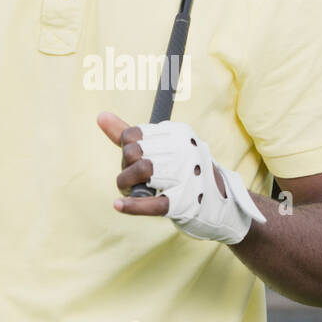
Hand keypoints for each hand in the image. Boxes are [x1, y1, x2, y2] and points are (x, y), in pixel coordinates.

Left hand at [97, 112, 265, 242]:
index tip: (134, 159)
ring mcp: (185, 176)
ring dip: (126, 185)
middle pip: (134, 152)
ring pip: (141, 172)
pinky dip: (131, 205)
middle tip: (132, 179)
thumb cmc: (184, 171)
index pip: (133, 135)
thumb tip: (101, 116)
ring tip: (129, 190)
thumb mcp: (162, 147)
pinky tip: (119, 205)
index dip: (126, 150)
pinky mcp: (183, 203)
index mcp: (178, 133)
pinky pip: (151, 203)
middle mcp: (183, 150)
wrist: (220, 203)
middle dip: (125, 168)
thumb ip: (130, 134)